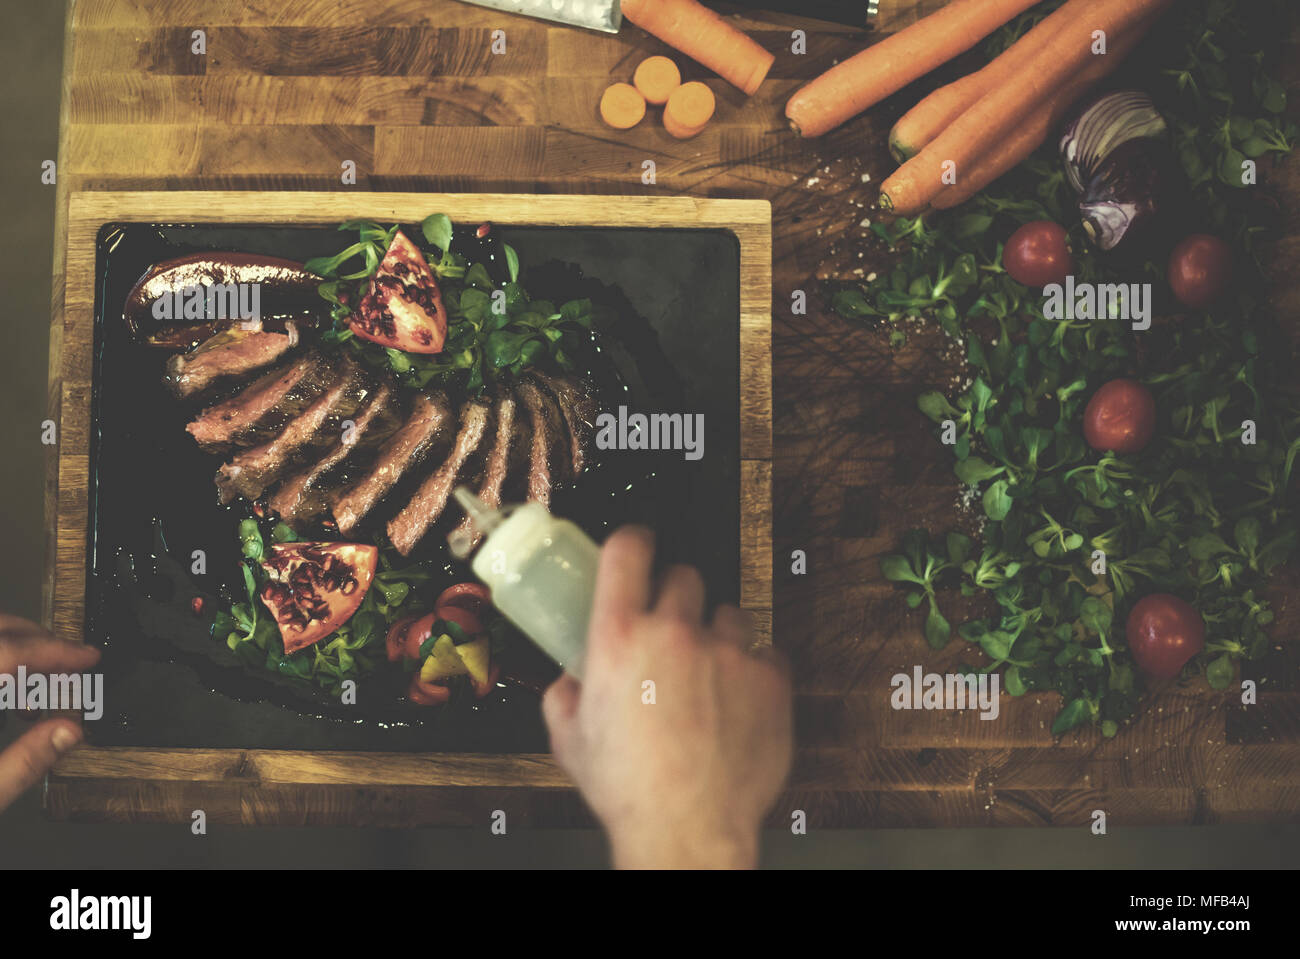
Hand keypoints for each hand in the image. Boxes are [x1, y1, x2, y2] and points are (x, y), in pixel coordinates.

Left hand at [0, 615, 99, 811]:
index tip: (89, 657)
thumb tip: (70, 732)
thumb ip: (24, 763)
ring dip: (19, 654)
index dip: (55, 651)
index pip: (6, 652)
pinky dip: (1, 670)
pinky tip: (15, 697)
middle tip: (74, 661)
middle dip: (38, 640)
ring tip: (48, 683)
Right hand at [542, 527, 791, 868]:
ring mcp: (728, 652)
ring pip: (730, 612)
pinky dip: (755, 670)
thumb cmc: (629, 790)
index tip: (639, 544)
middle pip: (684, 575)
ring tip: (710, 674)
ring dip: (719, 633)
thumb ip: (563, 695)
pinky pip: (767, 653)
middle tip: (672, 630)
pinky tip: (739, 700)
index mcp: (619, 637)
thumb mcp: (568, 739)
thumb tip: (569, 679)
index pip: (628, 550)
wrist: (687, 828)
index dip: (634, 541)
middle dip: (676, 596)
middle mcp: (675, 632)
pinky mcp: (770, 677)